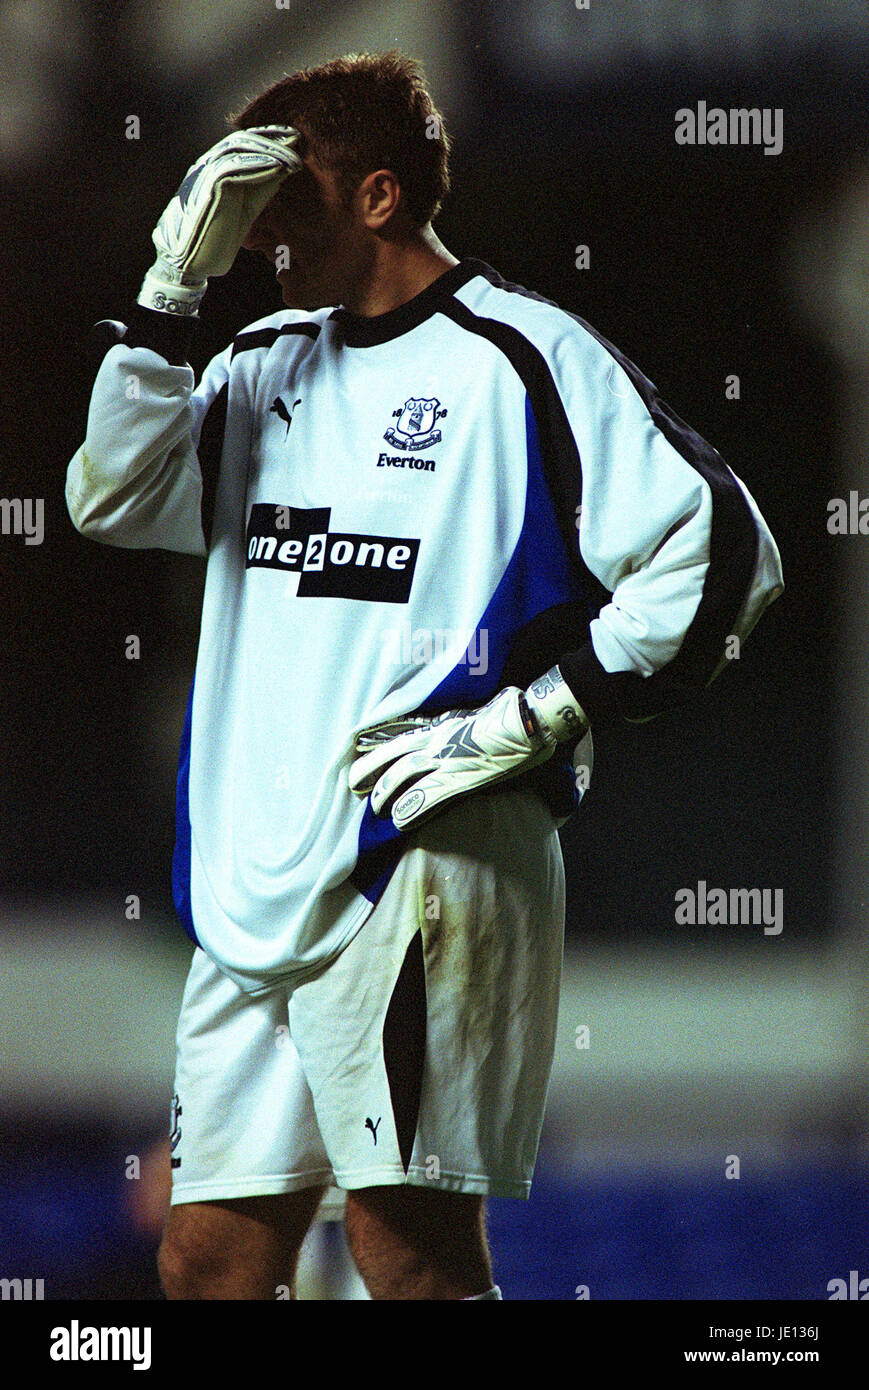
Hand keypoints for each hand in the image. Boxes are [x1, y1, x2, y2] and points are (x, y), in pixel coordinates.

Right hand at [137, 126, 302, 315]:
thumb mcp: (246, 210)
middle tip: (296, 138)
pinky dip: (258, 166)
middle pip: (242, 141)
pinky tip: (278, 167)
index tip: (291, 138)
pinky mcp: (207, 186)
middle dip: (271, 138)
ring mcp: (206, 173)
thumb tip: (282, 172)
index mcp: (215, 169)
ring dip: (269, 151)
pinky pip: (234, 167)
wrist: (190, 262)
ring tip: (293, 155)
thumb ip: (259, 190)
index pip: (242, 144)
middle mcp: (208, 166)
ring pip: (239, 150)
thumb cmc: (216, 240)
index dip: (267, 138)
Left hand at [349, 666, 587, 831]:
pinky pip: (425, 798)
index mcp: (439, 725)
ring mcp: (444, 760)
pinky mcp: (457, 780)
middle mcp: (435, 741)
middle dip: (369, 770)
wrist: (526, 721)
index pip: (399, 734)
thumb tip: (456, 725)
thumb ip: (458, 723)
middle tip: (353, 784)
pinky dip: (409, 810)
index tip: (358, 748)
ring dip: (384, 792)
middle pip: (391, 755)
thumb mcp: (473, 714)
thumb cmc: (506, 714)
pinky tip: (398, 821)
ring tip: (374, 808)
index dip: (376, 743)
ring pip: (401, 776)